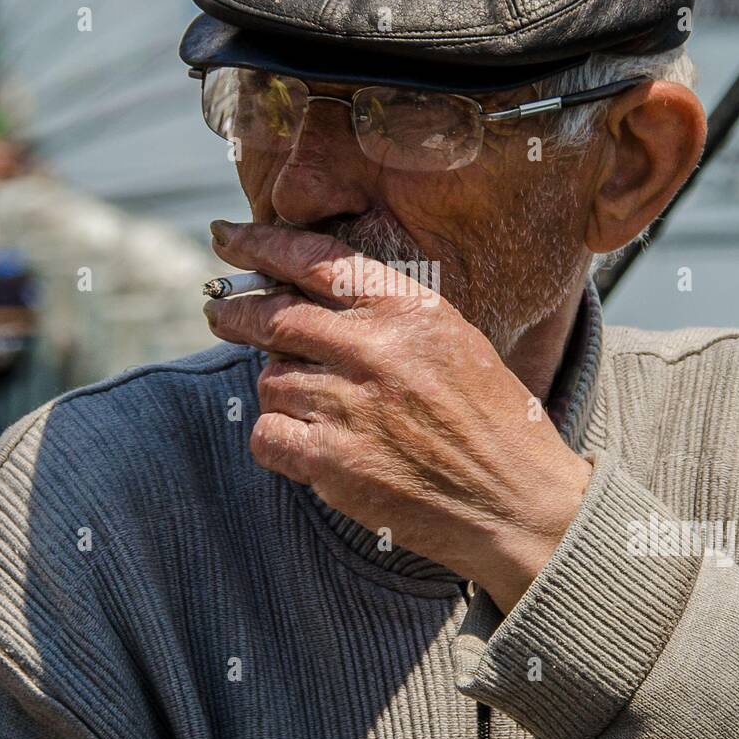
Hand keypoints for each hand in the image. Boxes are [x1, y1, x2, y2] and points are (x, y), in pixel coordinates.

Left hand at [202, 221, 593, 612]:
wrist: (519, 501)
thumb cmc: (493, 421)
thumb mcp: (452, 339)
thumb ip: (385, 315)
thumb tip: (308, 301)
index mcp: (407, 309)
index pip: (315, 260)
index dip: (260, 244)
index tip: (227, 237)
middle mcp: (374, 349)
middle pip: (272, 316)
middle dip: (235, 313)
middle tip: (218, 312)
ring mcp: (350, 406)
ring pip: (270, 379)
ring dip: (280, 389)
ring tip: (316, 405)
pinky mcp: (333, 462)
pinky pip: (267, 433)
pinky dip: (276, 437)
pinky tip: (305, 444)